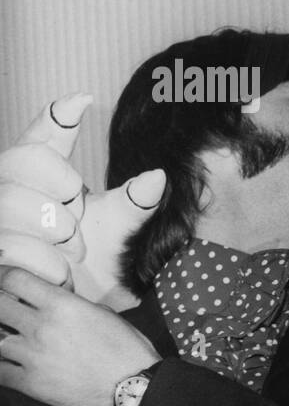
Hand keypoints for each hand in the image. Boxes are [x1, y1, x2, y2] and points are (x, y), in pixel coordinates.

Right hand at [0, 95, 165, 310]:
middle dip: (58, 187)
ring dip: (54, 230)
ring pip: (12, 202)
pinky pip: (11, 245)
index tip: (83, 100)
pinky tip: (58, 272)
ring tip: (72, 250)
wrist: (75, 305)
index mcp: (42, 173)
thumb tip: (156, 176)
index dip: (56, 115)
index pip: (41, 134)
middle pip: (23, 159)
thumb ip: (134, 200)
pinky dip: (43, 261)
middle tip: (78, 216)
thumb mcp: (117, 225)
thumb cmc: (93, 258)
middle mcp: (10, 187)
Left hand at [0, 265, 161, 405]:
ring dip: (1, 337)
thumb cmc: (128, 351)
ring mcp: (33, 356)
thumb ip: (75, 306)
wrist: (134, 389)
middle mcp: (42, 327)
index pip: (14, 280)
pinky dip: (0, 366)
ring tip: (9, 338)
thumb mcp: (106, 315)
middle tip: (5, 310)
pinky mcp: (30, 384)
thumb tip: (60, 303)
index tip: (1, 278)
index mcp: (63, 306)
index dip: (1, 274)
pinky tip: (7, 364)